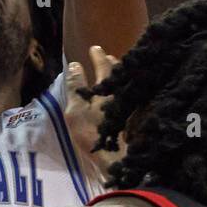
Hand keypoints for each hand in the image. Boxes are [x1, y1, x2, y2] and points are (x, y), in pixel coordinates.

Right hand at [64, 46, 118, 179]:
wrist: (115, 158)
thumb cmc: (92, 132)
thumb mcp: (76, 109)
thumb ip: (75, 87)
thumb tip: (74, 64)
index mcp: (107, 87)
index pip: (103, 66)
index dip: (97, 56)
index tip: (94, 48)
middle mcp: (121, 91)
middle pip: (118, 72)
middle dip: (110, 62)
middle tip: (105, 55)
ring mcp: (128, 103)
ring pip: (125, 82)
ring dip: (118, 73)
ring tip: (113, 69)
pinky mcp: (132, 115)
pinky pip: (128, 93)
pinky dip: (124, 87)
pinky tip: (121, 91)